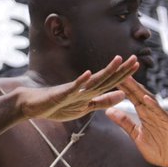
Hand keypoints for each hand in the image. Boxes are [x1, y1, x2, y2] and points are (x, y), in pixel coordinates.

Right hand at [19, 55, 139, 122]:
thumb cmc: (55, 106)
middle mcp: (83, 89)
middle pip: (106, 78)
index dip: (124, 74)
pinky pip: (72, 88)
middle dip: (121, 69)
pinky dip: (81, 81)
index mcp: (89, 93)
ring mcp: (72, 91)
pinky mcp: (60, 94)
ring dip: (106, 70)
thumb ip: (103, 101)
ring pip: (93, 80)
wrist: (30, 105)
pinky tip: (89, 74)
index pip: (110, 82)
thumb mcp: (83, 107)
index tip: (137, 64)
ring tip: (118, 60)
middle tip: (135, 58)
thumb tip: (124, 95)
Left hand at [106, 76, 167, 166]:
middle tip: (117, 71)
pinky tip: (145, 98)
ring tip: (128, 79)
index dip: (123, 88)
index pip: (132, 98)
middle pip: (139, 95)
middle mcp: (153, 112)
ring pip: (149, 100)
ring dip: (139, 89)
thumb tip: (108, 111)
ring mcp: (163, 117)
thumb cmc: (159, 150)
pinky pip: (161, 113)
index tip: (111, 77)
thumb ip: (125, 123)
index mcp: (145, 115)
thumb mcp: (137, 136)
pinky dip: (153, 105)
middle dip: (129, 83)